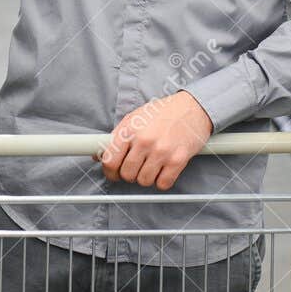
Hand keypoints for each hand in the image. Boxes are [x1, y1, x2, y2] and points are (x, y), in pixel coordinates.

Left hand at [96, 91, 212, 190]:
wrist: (193, 107)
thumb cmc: (163, 112)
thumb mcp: (135, 118)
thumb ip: (116, 137)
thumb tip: (98, 155)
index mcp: (129, 129)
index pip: (110, 161)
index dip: (110, 172)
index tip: (113, 174)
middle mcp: (144, 140)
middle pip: (127, 174)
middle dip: (129, 175)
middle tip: (136, 168)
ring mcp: (161, 151)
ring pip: (144, 181)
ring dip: (146, 178)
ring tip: (151, 166)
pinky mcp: (178, 159)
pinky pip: (163, 183)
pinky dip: (162, 181)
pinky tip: (164, 169)